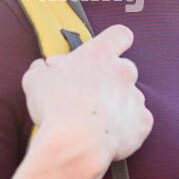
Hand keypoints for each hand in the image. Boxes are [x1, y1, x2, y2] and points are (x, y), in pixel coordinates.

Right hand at [22, 23, 153, 169]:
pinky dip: (127, 128)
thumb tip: (44, 67)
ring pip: (131, 97)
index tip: (109, 51)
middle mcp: (123, 71)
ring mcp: (136, 97)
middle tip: (92, 96)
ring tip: (96, 122)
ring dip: (118, 106)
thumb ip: (43, 68)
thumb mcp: (35, 79)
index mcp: (99, 55)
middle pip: (125, 69)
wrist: (76, 143)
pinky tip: (108, 136)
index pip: (120, 34)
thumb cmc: (55, 108)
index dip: (116, 41)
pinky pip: (137, 122)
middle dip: (112, 80)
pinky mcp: (142, 122)